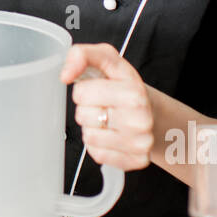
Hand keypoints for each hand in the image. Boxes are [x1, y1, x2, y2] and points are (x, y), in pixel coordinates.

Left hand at [60, 42, 153, 171]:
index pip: (82, 93)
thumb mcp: (108, 59)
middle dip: (87, 108)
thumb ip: (82, 55)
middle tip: (104, 104)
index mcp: (134, 93)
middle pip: (83, 116)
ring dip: (92, 127)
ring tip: (108, 119)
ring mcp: (139, 144)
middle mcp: (140, 120)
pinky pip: (98, 154)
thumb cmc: (124, 85)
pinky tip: (112, 134)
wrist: (152, 111)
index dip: (84, 89)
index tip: (98, 88)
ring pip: (89, 137)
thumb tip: (65, 74)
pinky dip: (99, 144)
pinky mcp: (135, 161)